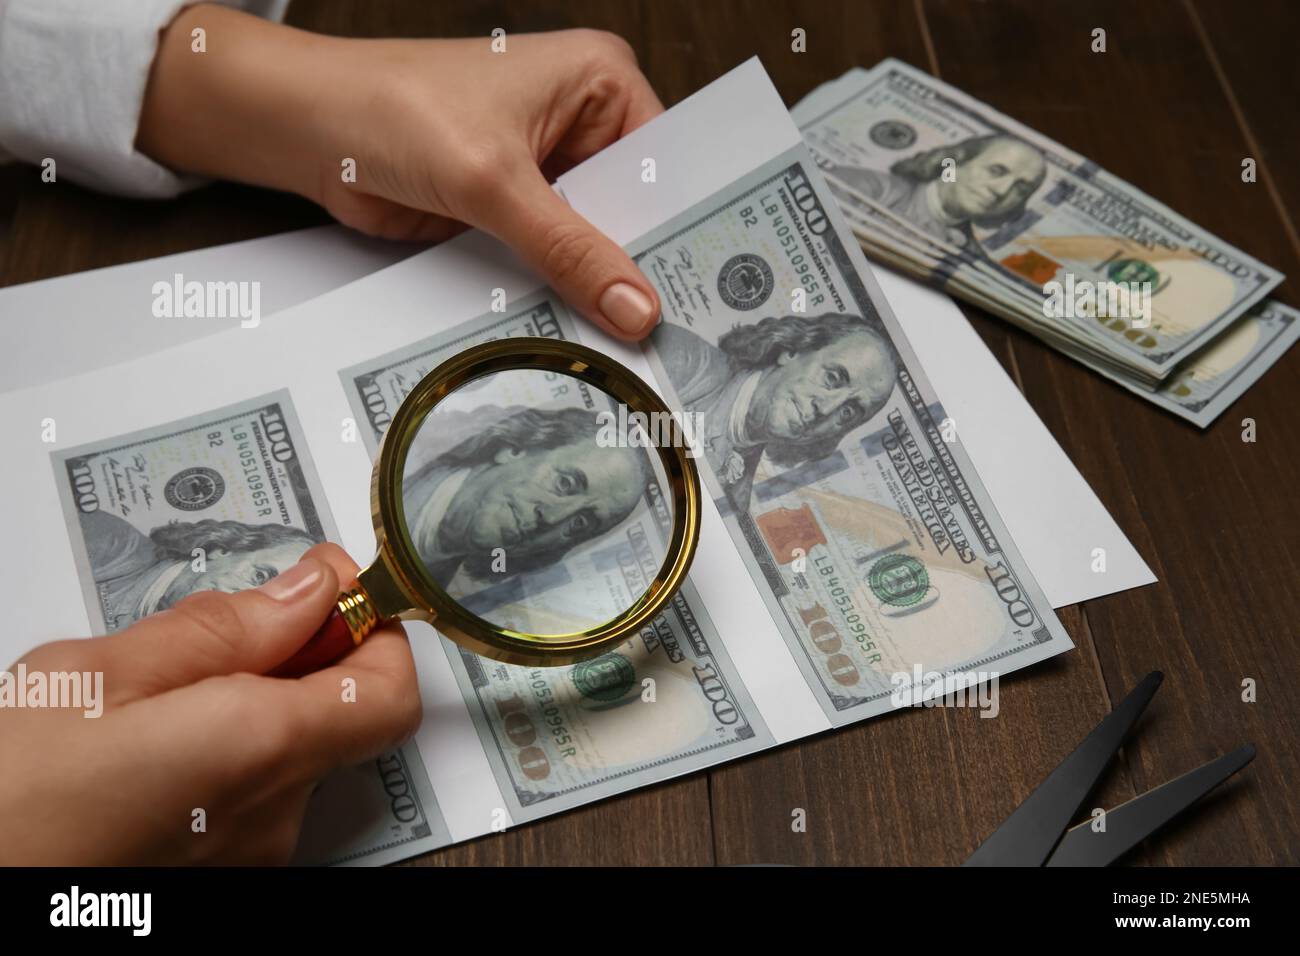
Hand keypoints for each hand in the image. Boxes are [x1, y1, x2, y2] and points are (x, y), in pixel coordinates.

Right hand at [0, 544, 418, 864]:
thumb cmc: (8, 798)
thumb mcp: (99, 676)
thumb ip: (223, 628)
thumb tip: (311, 589)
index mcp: (261, 748)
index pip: (390, 689)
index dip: (374, 628)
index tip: (331, 585)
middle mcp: (274, 812)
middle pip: (341, 715)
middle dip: (304, 654)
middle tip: (231, 619)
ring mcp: (248, 853)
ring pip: (289, 750)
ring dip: (255, 700)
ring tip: (159, 685)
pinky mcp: (217, 873)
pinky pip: (252, 791)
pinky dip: (225, 746)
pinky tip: (148, 737)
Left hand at [138, 7, 664, 340]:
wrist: (307, 129)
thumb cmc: (393, 108)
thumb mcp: (495, 181)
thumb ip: (569, 250)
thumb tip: (634, 306)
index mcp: (599, 81)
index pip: (663, 165)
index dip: (679, 228)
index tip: (704, 291)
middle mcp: (580, 121)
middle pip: (631, 208)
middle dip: (637, 266)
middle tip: (671, 331)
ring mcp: (546, 170)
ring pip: (591, 242)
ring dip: (596, 285)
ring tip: (634, 341)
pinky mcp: (512, 210)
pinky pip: (551, 261)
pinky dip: (557, 292)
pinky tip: (580, 329)